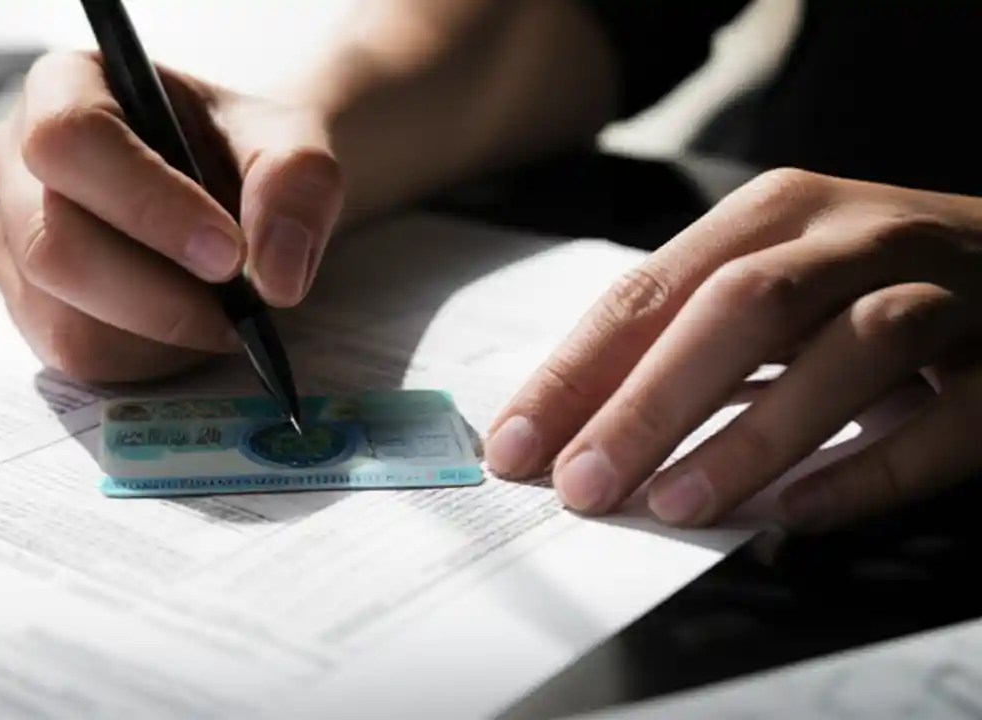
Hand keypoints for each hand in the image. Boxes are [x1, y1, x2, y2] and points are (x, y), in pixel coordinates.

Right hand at [0, 51, 342, 381]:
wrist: (236, 195)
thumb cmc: (245, 155)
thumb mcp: (293, 146)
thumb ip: (298, 186)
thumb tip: (276, 275)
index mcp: (65, 88)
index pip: (72, 141)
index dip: (147, 205)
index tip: (228, 253)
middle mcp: (15, 162)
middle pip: (55, 246)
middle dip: (158, 295)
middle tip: (239, 307)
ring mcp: (11, 240)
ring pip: (65, 318)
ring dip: (162, 336)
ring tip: (224, 315)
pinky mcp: (28, 305)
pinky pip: (77, 356)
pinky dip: (149, 360)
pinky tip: (192, 329)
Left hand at [485, 169, 981, 532]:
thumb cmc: (863, 283)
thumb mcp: (767, 285)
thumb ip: (683, 343)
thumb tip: (571, 429)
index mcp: (771, 214)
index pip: (649, 290)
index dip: (578, 371)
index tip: (517, 445)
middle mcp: (853, 236)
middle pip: (739, 308)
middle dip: (648, 403)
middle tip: (583, 485)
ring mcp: (943, 290)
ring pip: (846, 349)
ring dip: (751, 434)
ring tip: (675, 506)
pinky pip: (945, 418)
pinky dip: (868, 468)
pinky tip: (799, 512)